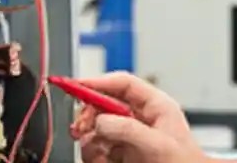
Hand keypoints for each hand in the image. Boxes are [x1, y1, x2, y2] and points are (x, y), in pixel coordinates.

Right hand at [69, 72, 206, 162]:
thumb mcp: (159, 144)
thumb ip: (128, 129)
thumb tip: (101, 120)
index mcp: (156, 107)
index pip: (123, 84)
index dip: (99, 82)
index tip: (77, 85)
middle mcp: (141, 120)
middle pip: (104, 104)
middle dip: (90, 115)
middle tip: (81, 126)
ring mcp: (131, 138)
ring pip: (97, 128)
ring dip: (89, 138)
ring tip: (95, 150)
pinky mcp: (123, 156)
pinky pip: (98, 149)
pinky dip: (94, 154)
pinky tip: (101, 160)